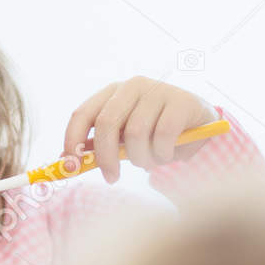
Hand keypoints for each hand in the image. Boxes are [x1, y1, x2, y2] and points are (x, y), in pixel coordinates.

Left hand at [63, 76, 218, 183]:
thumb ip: (97, 146)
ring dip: (141, 157)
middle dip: (106, 157)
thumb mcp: (123, 139)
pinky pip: (162, 136)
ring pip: (136, 133)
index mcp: (112, 92)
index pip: (83, 113)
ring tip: (151, 161)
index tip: (72, 166)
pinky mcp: (182, 101)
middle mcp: (133, 86)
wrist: (200, 127)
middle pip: (107, 123)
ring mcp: (159, 90)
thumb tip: (64, 160)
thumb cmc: (155, 133)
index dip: (73, 140)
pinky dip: (162, 153)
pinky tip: (167, 154)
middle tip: (112, 178)